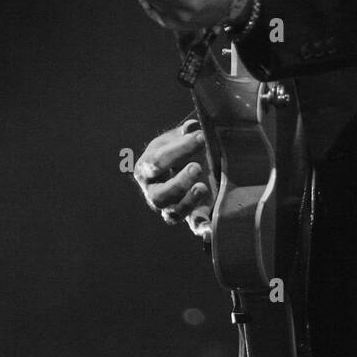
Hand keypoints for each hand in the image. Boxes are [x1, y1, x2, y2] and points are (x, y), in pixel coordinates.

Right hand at [133, 120, 214, 240]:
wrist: (186, 162)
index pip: (156, 162)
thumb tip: (194, 127)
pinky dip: (202, 228)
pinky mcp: (190, 216)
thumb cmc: (179, 148)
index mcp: (145, 169)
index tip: (200, 137)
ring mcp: (169, 207)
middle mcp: (153, 192)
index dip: (179, 149)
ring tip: (203, 187)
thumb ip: (186, 132)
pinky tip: (211, 229)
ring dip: (188, 202)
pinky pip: (193, 225)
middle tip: (197, 168)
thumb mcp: (177, 136)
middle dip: (178, 182)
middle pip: (159, 195)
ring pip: (173, 213)